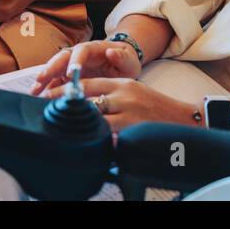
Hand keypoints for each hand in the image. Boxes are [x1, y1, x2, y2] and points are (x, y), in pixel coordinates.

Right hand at [30, 39, 141, 94]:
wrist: (122, 65)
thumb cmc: (125, 61)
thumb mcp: (128, 60)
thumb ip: (121, 57)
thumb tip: (112, 52)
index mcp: (93, 48)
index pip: (81, 51)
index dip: (74, 60)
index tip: (70, 72)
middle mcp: (79, 55)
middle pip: (62, 58)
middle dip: (51, 68)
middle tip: (41, 79)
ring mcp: (72, 65)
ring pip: (55, 70)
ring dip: (44, 80)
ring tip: (34, 91)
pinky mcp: (68, 76)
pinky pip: (56, 81)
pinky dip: (47, 89)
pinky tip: (40, 98)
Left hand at [42, 77, 198, 131]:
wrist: (183, 119)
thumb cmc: (154, 107)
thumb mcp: (132, 92)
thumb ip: (109, 93)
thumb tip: (82, 100)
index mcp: (121, 83)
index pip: (86, 83)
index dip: (63, 89)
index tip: (46, 95)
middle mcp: (123, 96)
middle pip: (86, 100)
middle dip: (66, 107)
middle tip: (46, 113)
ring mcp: (129, 114)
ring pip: (94, 119)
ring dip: (78, 125)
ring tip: (61, 129)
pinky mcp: (134, 131)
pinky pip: (109, 138)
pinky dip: (96, 141)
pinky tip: (85, 145)